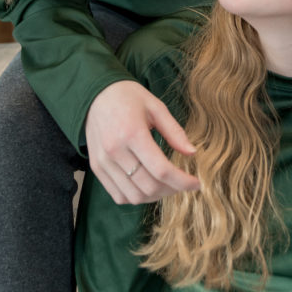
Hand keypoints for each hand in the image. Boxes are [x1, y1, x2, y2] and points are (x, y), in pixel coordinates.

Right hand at [84, 81, 200, 204]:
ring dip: (155, 196)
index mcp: (132, 133)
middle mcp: (115, 151)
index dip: (183, 182)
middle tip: (182, 182)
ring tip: (166, 185)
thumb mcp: (156, 107)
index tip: (196, 184)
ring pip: (134, 196)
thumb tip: (192, 153)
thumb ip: (174, 131)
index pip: (161, 170)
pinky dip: (136, 197)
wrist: (95, 94)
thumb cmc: (128, 97)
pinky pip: (118, 196)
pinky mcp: (96, 168)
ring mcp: (103, 162)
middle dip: (172, 190)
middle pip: (149, 187)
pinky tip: (146, 185)